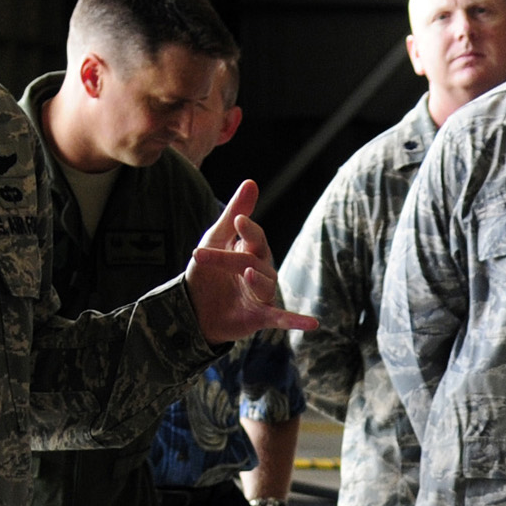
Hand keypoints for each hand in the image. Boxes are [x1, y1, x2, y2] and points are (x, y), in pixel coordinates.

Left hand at [187, 181, 317, 343]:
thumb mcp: (215, 240)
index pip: (255, 237)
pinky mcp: (261, 317)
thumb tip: (252, 181)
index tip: (237, 221)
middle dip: (228, 258)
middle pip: (253, 260)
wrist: (193, 310)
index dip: (248, 229)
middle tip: (199, 254)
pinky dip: (296, 321)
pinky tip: (313, 323)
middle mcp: (261, 271)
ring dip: (258, 281)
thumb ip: (234, 214)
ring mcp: (262, 294)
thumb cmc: (208, 272)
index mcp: (251, 250)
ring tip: (248, 275)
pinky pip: (281, 318)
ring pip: (265, 284)